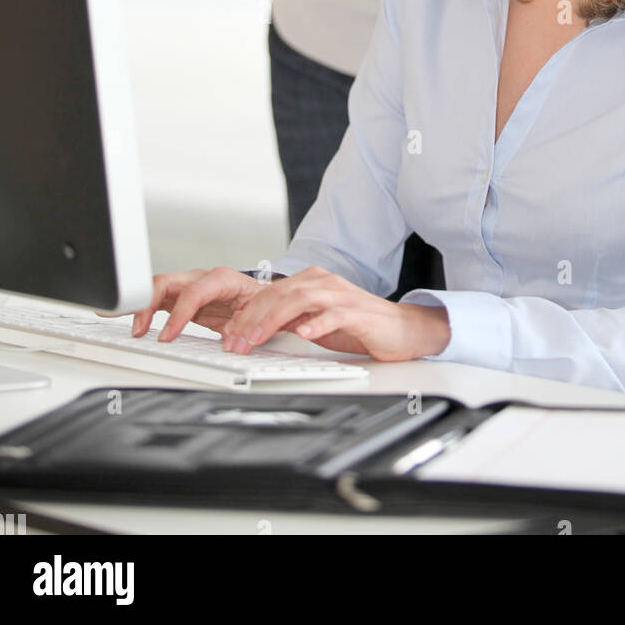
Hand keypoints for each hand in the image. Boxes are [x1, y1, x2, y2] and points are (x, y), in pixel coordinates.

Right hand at [122, 267, 267, 337]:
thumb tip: (232, 340)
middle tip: (139, 330)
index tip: (167, 336)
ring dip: (140, 305)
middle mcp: (202, 279)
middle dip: (148, 304)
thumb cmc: (259, 301)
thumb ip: (244, 325)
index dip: (179, 314)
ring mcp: (189, 286)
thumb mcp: (257, 312)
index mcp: (222, 279)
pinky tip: (133, 321)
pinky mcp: (182, 297)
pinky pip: (158, 299)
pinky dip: (144, 309)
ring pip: (157, 288)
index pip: (194, 293)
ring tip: (128, 324)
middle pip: (167, 282)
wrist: (260, 296)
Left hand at [138, 263, 447, 361]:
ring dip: (272, 321)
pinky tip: (304, 334)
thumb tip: (250, 331)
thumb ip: (287, 320)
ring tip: (253, 339)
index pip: (268, 294)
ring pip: (299, 301)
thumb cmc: (355, 326)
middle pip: (278, 294)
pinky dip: (317, 323)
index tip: (225, 336)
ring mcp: (340, 296)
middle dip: (249, 319)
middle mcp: (321, 283)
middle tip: (231, 343)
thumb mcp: (313, 321)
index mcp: (308, 282)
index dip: (243, 314)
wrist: (399, 330)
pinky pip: (334, 314)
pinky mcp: (357, 312)